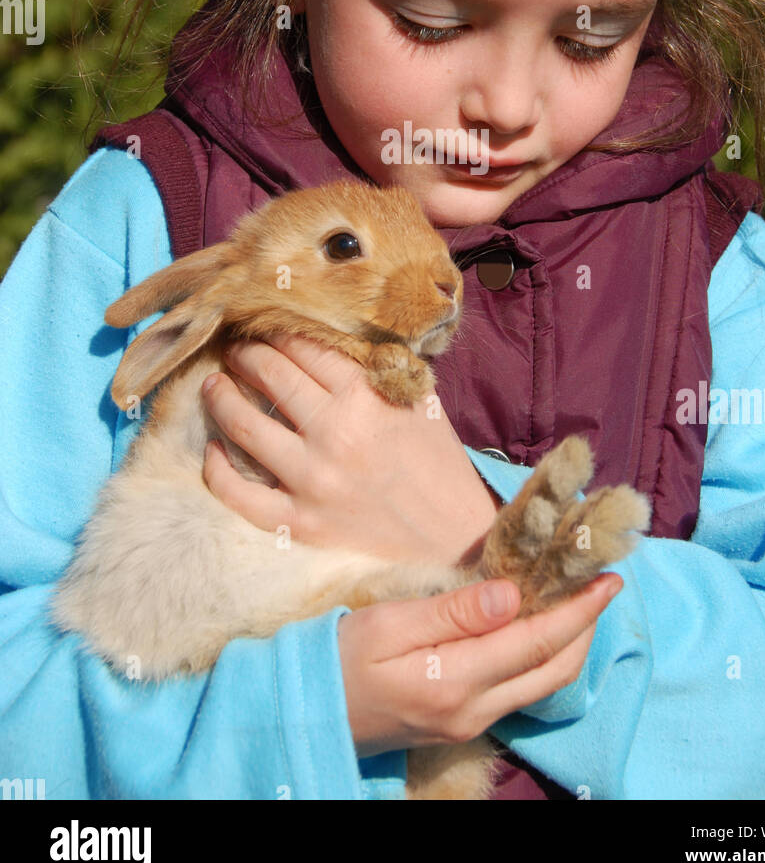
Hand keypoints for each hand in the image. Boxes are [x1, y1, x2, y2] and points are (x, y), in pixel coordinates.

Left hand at [201, 332, 499, 565]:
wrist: (454, 537)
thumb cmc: (437, 462)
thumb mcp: (419, 400)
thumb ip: (377, 367)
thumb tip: (333, 334)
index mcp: (365, 397)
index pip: (305, 346)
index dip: (280, 330)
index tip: (268, 325)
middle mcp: (334, 435)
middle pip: (271, 375)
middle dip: (246, 353)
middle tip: (237, 348)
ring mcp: (313, 482)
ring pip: (245, 426)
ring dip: (221, 397)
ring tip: (214, 384)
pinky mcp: (301, 524)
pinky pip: (239, 494)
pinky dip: (217, 469)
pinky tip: (212, 450)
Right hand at [337, 572, 622, 756]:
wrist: (308, 714)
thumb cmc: (338, 659)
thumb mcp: (389, 625)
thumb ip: (453, 612)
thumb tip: (512, 595)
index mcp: (456, 681)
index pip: (536, 642)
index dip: (578, 610)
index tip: (608, 578)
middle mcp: (473, 710)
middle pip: (554, 671)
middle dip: (586, 627)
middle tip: (603, 584)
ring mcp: (470, 720)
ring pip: (541, 684)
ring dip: (569, 643)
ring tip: (581, 601)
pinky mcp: (462, 720)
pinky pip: (519, 688)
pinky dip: (542, 655)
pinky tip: (539, 625)